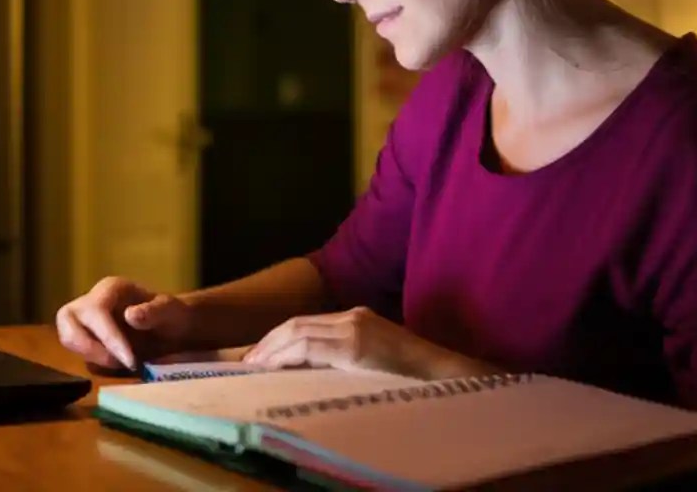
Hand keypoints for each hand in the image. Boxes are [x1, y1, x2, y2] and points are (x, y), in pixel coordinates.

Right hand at [55, 277, 193, 370]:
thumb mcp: (171, 311)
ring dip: (90, 356)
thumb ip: (154, 311)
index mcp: (110, 289)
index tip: (130, 360)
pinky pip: (78, 353)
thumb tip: (130, 316)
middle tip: (116, 363)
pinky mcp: (85, 340)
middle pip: (65, 319)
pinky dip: (94, 363)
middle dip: (87, 346)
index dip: (109, 337)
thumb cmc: (172, 315)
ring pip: (67, 337)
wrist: (173, 328)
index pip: (96, 312)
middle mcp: (91, 302)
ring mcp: (84, 321)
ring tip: (120, 364)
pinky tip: (118, 366)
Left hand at [242, 306, 496, 378]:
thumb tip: (312, 373)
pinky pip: (310, 347)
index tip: (258, 357)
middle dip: (267, 342)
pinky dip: (285, 355)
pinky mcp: (357, 347)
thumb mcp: (375, 363)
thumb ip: (347, 360)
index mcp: (358, 319)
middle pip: (296, 324)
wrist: (451, 378)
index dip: (278, 339)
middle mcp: (353, 317)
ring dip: (270, 349)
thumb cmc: (417, 379)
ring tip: (251, 366)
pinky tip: (270, 367)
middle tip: (244, 361)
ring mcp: (355, 329)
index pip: (306, 324)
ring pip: (298, 332)